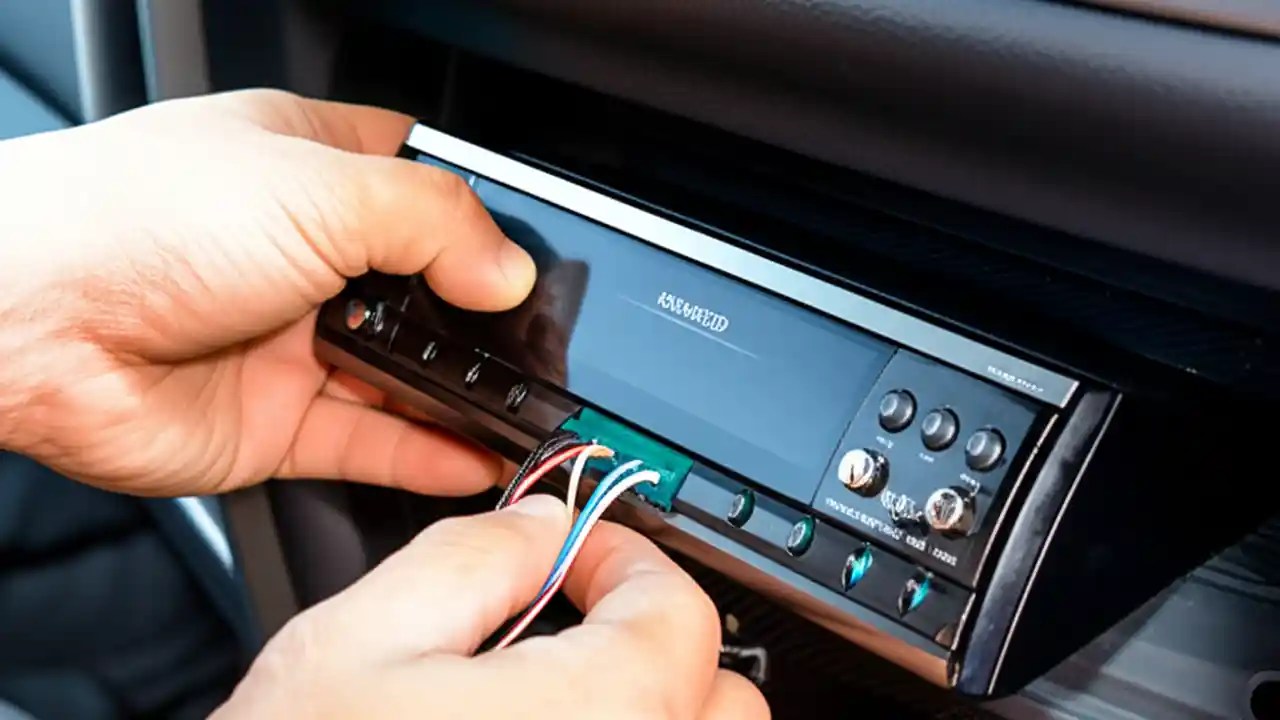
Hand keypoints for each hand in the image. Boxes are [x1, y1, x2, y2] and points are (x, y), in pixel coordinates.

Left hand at [0, 89, 535, 495]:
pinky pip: (371, 440)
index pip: (419, 182)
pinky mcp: (276, 419)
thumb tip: (507, 270)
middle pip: (423, 288)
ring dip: (464, 393)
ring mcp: (292, 340)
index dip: (477, 212)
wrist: (30, 323)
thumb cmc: (134, 221)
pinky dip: (426, 452)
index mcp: (312, 167)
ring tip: (529, 409)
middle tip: (539, 346)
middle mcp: (306, 254)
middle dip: (479, 318)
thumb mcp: (320, 186)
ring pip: (405, 374)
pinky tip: (476, 453)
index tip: (529, 252)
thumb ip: (436, 223)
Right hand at [211, 495, 769, 718]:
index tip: (579, 556)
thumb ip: (471, 559)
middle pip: (718, 694)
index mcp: (600, 712)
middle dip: (655, 639)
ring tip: (562, 695)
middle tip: (576, 623)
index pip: (678, 608)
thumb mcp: (358, 642)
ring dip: (655, 708)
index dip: (625, 559)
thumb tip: (542, 526)